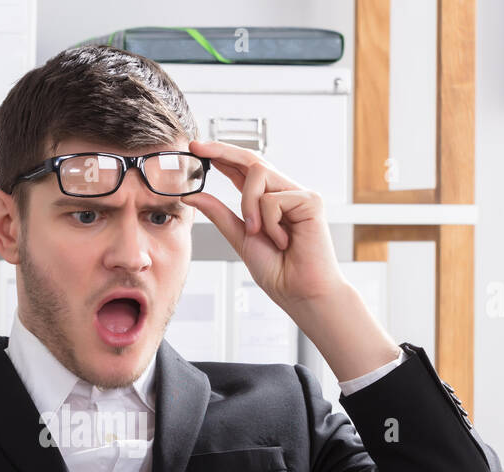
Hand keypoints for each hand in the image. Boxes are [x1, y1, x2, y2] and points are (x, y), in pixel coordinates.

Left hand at [182, 138, 400, 381]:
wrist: (300, 293)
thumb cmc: (278, 271)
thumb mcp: (240, 237)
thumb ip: (220, 215)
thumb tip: (192, 194)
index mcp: (267, 202)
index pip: (242, 171)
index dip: (221, 156)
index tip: (196, 148)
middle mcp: (284, 193)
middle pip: (252, 160)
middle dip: (222, 151)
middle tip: (197, 147)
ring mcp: (299, 195)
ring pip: (258, 175)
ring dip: (248, 206)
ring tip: (258, 233)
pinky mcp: (310, 200)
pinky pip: (273, 198)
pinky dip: (269, 222)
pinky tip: (283, 241)